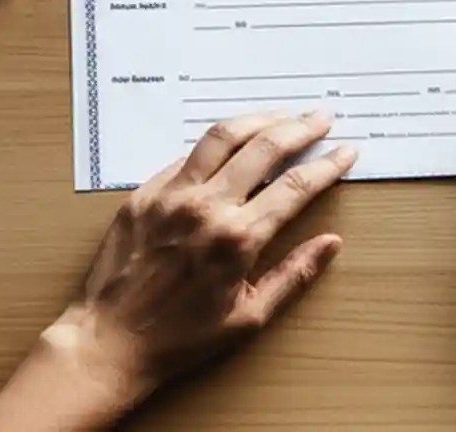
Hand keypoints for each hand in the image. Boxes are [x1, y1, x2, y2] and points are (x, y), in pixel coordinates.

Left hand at [42, 111, 354, 421]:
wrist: (109, 342)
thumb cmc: (181, 339)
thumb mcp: (249, 317)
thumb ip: (294, 274)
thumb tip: (331, 242)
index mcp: (238, 239)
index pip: (296, 187)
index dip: (327, 165)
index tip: (347, 151)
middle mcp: (206, 206)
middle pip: (264, 148)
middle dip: (300, 128)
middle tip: (321, 117)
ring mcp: (170, 195)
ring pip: (222, 137)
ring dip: (258, 119)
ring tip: (282, 114)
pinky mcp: (143, 194)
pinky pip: (186, 156)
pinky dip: (215, 144)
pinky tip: (231, 142)